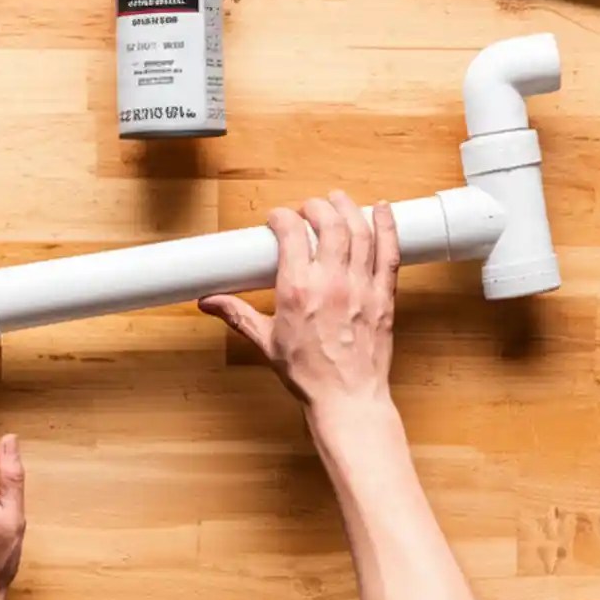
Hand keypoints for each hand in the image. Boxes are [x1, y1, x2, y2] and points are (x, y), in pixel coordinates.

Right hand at [199, 190, 400, 421]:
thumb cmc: (309, 375)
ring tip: (338, 200)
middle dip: (317, 207)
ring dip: (349, 208)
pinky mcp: (383, 296)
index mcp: (298, 291)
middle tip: (309, 208)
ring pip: (360, 231)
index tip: (278, 219)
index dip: (283, 217)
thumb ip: (238, 315)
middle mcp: (331, 283)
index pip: (292, 233)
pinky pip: (390, 252)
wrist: (347, 399)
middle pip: (329, 224)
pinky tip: (384, 210)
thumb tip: (210, 302)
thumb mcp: (266, 342)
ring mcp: (361, 287)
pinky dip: (388, 226)